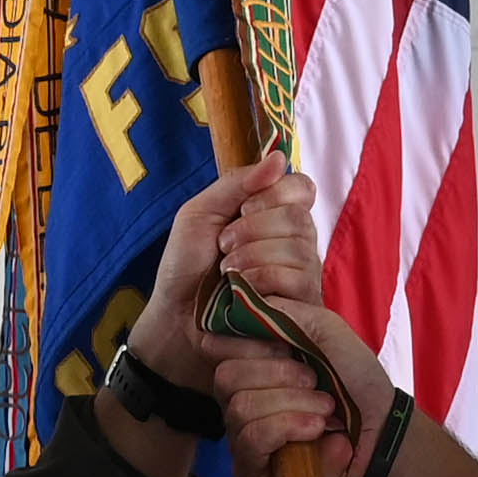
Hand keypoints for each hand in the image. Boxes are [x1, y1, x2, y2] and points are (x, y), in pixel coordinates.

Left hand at [126, 152, 301, 405]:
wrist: (175, 320)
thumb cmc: (186, 268)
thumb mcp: (200, 214)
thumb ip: (236, 184)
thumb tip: (279, 156)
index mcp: (275, 216)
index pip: (302, 188)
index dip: (276, 193)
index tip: (243, 209)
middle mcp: (297, 245)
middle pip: (300, 219)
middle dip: (254, 230)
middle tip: (223, 247)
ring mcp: (303, 279)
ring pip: (300, 252)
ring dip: (253, 259)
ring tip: (227, 275)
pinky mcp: (302, 311)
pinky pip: (297, 283)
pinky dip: (263, 282)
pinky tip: (241, 294)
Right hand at [210, 282, 391, 476]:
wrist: (382, 428)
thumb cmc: (355, 380)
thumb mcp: (326, 330)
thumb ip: (285, 312)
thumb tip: (240, 297)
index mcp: (250, 363)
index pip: (217, 345)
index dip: (251, 342)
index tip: (286, 347)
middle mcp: (239, 396)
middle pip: (226, 376)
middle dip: (279, 375)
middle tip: (314, 381)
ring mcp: (241, 434)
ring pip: (242, 407)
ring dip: (293, 404)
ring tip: (326, 410)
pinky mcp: (249, 467)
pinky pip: (252, 438)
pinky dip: (289, 427)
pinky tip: (316, 431)